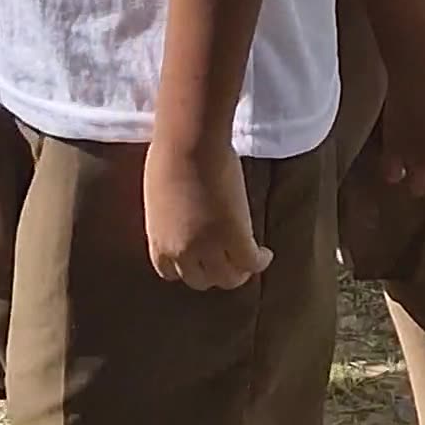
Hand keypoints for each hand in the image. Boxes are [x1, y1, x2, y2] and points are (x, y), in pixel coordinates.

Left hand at [143, 135, 268, 289]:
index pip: (170, 272)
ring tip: (249, 262)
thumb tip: (181, 216)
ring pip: (228, 278)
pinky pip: (251, 262)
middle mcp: (182, 252)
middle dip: (213, 273)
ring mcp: (209, 248)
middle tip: (228, 262)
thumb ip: (169, 217)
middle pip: (201, 280)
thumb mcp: (160, 197)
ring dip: (239, 272)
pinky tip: (265, 254)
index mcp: (159, 241)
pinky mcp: (235, 238)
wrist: (190, 144)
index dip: (187, 267)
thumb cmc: (170, 156)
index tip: (198, 260)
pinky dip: (260, 261)